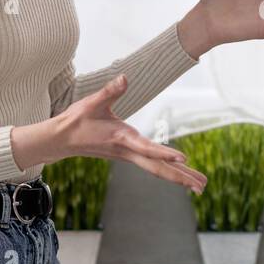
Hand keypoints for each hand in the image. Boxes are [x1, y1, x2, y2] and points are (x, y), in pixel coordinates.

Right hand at [60, 75, 206, 192]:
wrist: (61, 139)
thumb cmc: (77, 120)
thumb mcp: (92, 102)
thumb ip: (110, 90)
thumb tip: (125, 78)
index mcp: (121, 139)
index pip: (146, 148)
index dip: (164, 153)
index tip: (183, 158)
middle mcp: (127, 151)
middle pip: (158, 167)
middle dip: (180, 177)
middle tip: (202, 186)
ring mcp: (128, 155)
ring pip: (157, 169)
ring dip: (179, 178)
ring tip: (201, 186)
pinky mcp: (128, 155)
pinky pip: (152, 165)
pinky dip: (168, 171)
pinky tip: (181, 174)